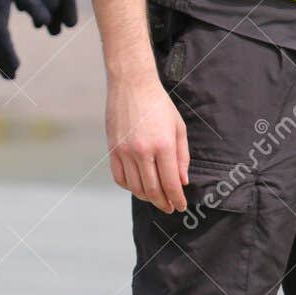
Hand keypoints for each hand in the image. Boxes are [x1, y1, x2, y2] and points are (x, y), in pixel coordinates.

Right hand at [106, 70, 188, 214]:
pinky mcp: (113, 150)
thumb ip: (182, 157)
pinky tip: (137, 187)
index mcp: (163, 145)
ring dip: (147, 197)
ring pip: (135, 187)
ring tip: (155, 199)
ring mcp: (125, 152)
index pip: (170, 183)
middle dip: (163, 202)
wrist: (131, 86)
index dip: (177, 199)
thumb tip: (182, 181)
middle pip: (152, 189)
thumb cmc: (159, 105)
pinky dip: (129, 187)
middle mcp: (143, 152)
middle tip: (169, 208)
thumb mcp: (178, 128)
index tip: (180, 206)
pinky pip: (120, 178)